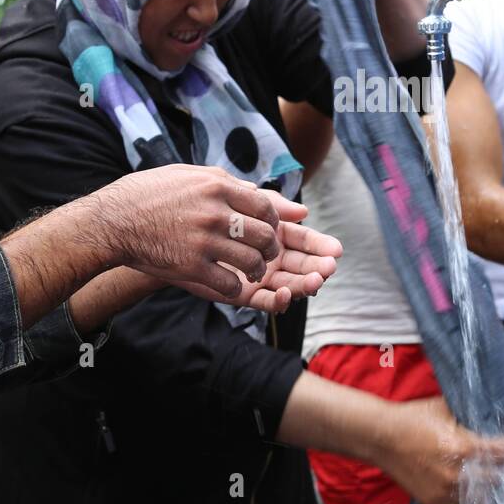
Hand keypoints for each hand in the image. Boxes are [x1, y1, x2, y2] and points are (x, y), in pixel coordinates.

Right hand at [104, 165, 296, 298]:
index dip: (274, 221)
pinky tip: (230, 284)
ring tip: (253, 273)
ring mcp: (204, 241)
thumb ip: (223, 180)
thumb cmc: (147, 194)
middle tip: (266, 256)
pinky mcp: (190, 267)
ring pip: (251, 261)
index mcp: (217, 186)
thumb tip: (255, 189)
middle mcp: (215, 213)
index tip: (271, 230)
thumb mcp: (186, 174)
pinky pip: (228, 283)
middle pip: (265, 235)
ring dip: (257, 271)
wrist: (111, 221)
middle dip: (271, 249)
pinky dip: (235, 288)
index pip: (265, 206)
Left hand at [170, 194, 342, 312]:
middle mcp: (271, 257)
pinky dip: (277, 300)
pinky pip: (265, 301)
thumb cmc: (203, 211)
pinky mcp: (243, 294)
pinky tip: (283, 294)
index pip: (304, 240)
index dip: (320, 245)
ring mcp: (259, 277)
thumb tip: (302, 211)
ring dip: (304, 284)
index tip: (336, 249)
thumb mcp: (238, 202)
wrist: (167, 232)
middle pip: (302, 264)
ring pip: (289, 283)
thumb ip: (269, 206)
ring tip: (314, 281)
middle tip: (329, 268)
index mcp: (274, 233)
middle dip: (317, 266)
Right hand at [374, 396, 503, 503]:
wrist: (382, 436)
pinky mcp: (433, 502)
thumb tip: (488, 413)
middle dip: (500, 464)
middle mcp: (456, 472)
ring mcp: (444, 490)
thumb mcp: (445, 408)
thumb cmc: (412, 419)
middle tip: (499, 457)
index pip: (499, 452)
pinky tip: (480, 503)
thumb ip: (468, 413)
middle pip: (494, 474)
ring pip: (481, 494)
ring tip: (489, 475)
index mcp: (462, 446)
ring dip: (488, 484)